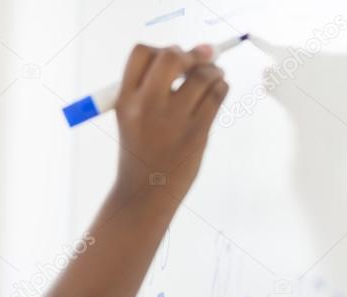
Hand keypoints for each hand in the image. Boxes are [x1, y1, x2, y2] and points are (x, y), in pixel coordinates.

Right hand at [110, 44, 229, 211]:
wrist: (144, 195)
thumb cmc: (142, 154)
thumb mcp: (132, 118)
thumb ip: (155, 87)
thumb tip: (201, 51)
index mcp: (125, 101)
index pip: (142, 53)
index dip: (161, 50)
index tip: (172, 61)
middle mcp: (147, 106)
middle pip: (172, 56)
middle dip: (190, 55)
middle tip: (198, 62)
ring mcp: (172, 120)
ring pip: (202, 74)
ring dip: (213, 70)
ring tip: (212, 77)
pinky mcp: (196, 133)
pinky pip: (217, 94)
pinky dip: (221, 87)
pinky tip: (216, 93)